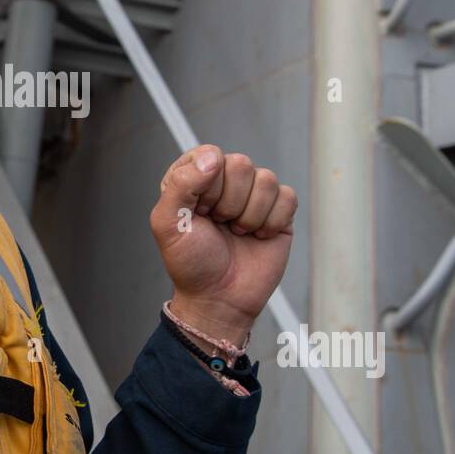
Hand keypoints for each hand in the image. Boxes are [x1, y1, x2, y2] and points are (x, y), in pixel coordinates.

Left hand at [149, 145, 296, 346]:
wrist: (220, 299)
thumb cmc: (190, 264)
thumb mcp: (167, 224)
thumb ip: (180, 183)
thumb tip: (213, 158)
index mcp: (194, 177)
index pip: (210, 154)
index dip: (208, 184)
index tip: (199, 210)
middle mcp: (224, 181)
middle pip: (242, 163)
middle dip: (229, 202)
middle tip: (219, 224)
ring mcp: (253, 195)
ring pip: (266, 179)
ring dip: (250, 215)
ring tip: (237, 232)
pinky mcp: (278, 211)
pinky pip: (287, 197)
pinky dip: (272, 222)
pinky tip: (257, 236)